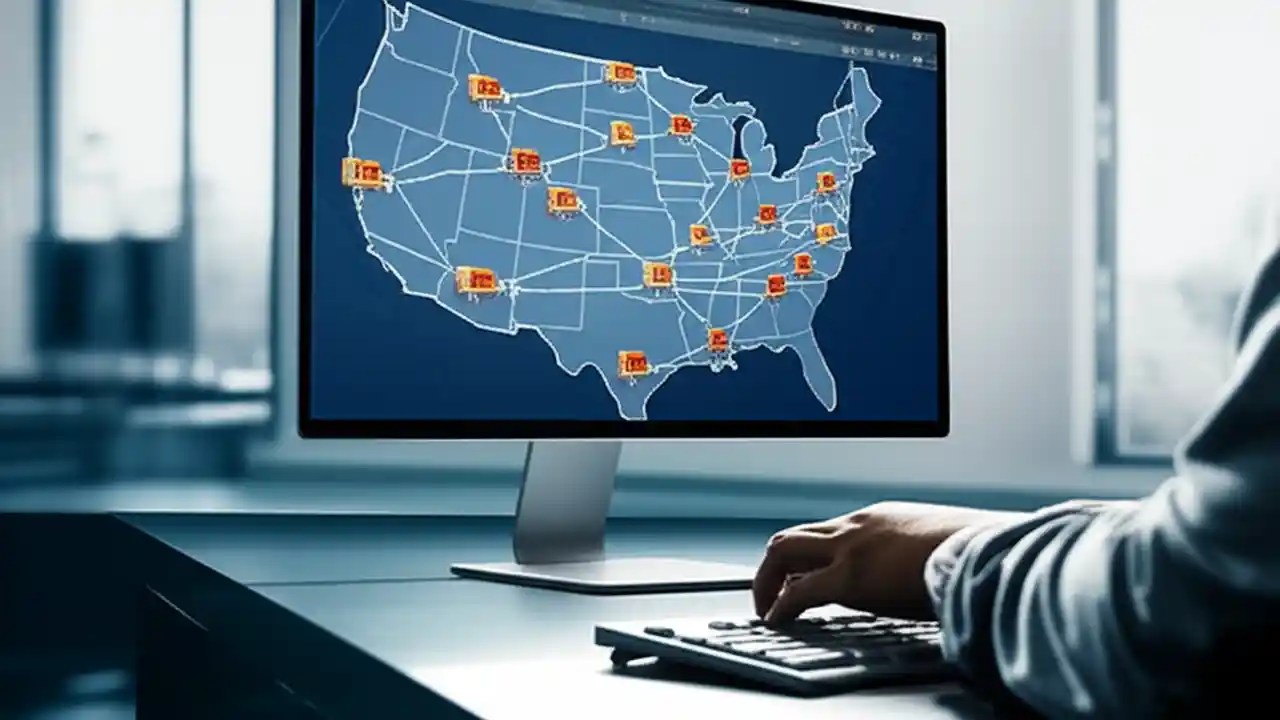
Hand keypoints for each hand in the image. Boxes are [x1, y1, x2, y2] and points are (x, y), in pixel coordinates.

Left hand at [753, 502, 1026, 622]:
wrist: (984, 549)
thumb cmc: (975, 548)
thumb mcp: (938, 541)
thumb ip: (918, 553)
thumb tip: (931, 573)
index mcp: (879, 518)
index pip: (827, 533)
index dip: (809, 557)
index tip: (803, 576)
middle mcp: (856, 526)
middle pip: (795, 537)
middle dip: (774, 565)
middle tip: (771, 591)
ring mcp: (849, 549)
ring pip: (783, 551)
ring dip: (767, 581)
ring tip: (766, 607)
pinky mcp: (849, 579)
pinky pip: (798, 592)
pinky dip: (780, 606)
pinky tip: (776, 619)